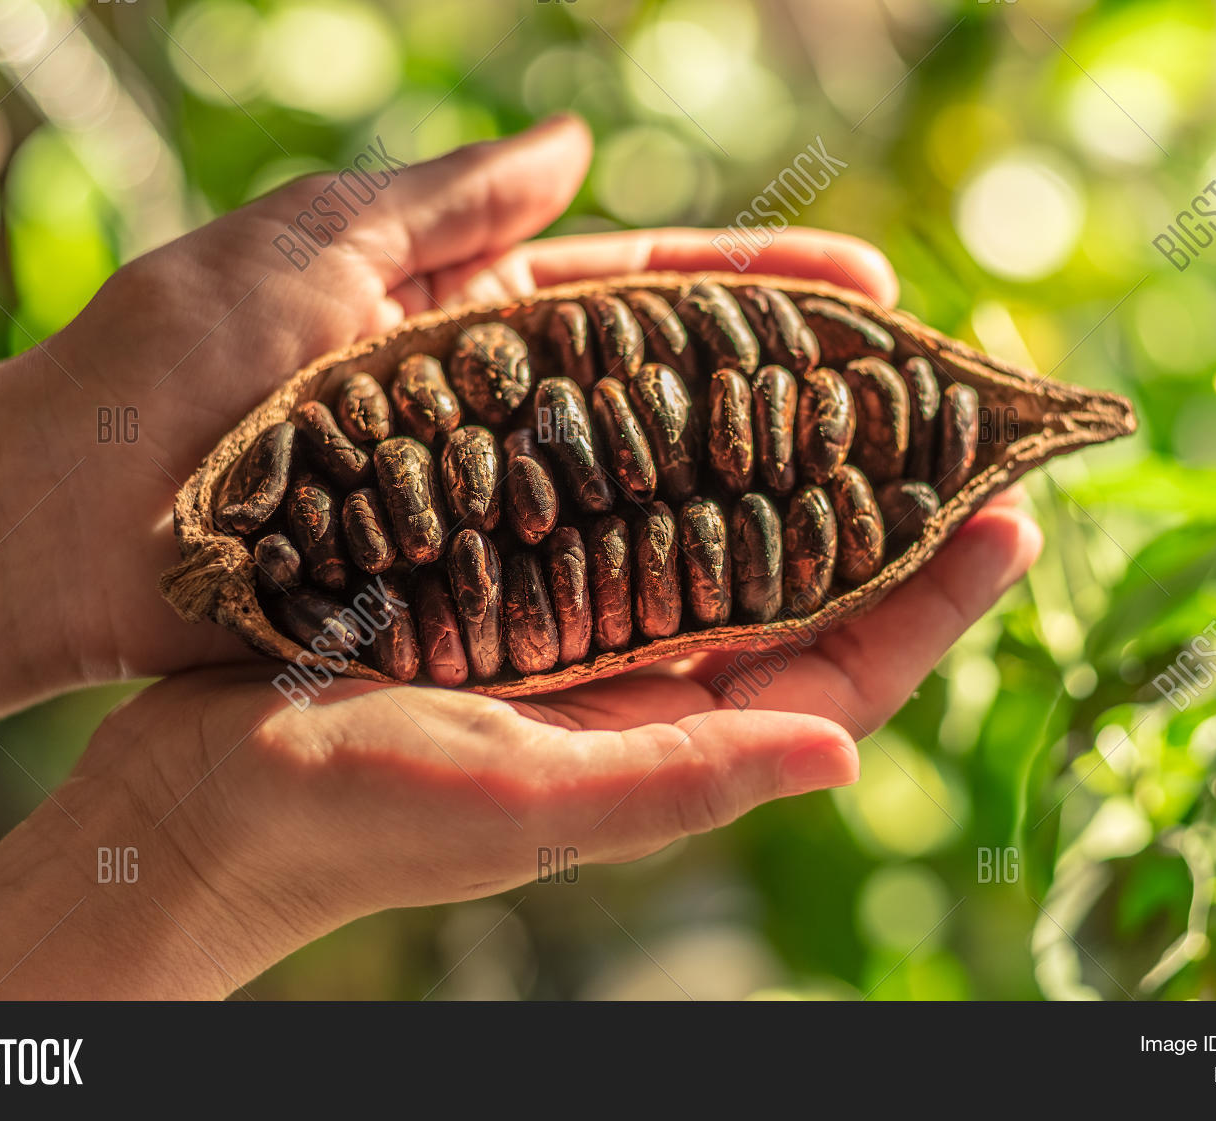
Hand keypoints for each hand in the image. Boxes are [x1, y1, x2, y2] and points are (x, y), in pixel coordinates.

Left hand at [0, 113, 896, 750]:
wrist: (71, 516)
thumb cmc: (180, 360)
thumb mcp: (313, 242)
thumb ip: (447, 201)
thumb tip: (572, 142)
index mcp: (479, 320)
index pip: (652, 296)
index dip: (761, 292)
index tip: (871, 293)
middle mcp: (504, 417)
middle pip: (675, 400)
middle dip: (791, 399)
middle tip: (915, 410)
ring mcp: (490, 508)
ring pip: (648, 499)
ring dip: (752, 502)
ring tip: (875, 510)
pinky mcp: (461, 595)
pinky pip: (583, 589)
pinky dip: (661, 591)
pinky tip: (753, 604)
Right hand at [0, 489, 1037, 997]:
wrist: (206, 799)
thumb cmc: (357, 819)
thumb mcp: (527, 803)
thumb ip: (679, 780)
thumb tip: (842, 754)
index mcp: (665, 741)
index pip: (839, 670)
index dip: (933, 605)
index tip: (1010, 516)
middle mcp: (640, 684)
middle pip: (799, 596)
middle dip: (885, 520)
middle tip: (953, 426)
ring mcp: (577, 634)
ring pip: (719, 546)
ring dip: (792, 477)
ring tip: (853, 392)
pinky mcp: (506, 589)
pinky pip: (617, 518)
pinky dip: (670, 464)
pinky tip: (695, 400)